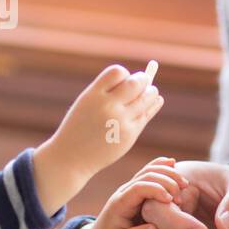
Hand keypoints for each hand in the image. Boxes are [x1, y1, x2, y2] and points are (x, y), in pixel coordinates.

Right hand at [34, 65, 163, 210]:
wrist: (71, 156)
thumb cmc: (80, 127)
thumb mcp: (87, 103)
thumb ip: (107, 92)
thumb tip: (135, 79)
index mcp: (93, 95)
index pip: (117, 72)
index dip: (124, 74)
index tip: (124, 79)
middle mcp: (107, 106)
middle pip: (135, 84)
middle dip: (143, 80)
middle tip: (144, 80)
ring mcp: (120, 121)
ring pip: (146, 99)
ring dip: (151, 92)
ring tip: (151, 92)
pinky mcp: (129, 134)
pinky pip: (146, 115)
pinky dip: (153, 105)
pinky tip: (156, 100)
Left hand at [74, 158, 198, 228]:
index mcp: (120, 203)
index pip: (138, 188)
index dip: (156, 190)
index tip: (171, 200)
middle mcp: (125, 191)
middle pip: (146, 175)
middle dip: (166, 181)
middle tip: (181, 197)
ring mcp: (132, 188)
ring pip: (149, 171)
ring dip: (168, 173)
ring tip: (185, 185)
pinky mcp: (139, 189)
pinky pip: (149, 172)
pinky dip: (161, 166)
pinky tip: (173, 163)